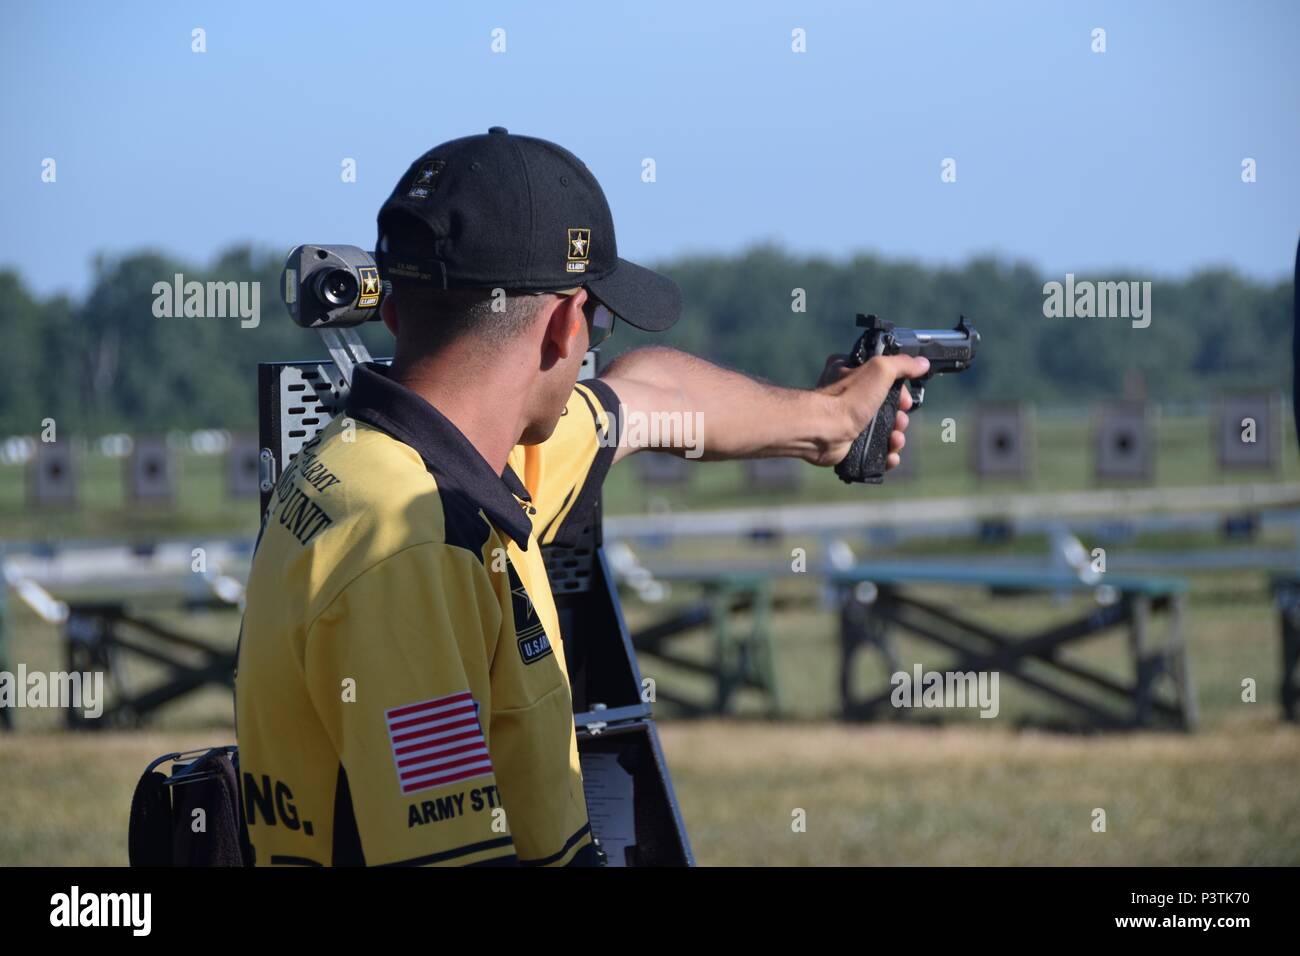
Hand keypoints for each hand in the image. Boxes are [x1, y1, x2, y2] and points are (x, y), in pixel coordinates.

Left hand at [813, 352, 929, 468]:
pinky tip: (890, 456)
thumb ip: (902, 364)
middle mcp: (848, 396)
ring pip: (883, 430)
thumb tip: (922, 363)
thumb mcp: (880, 369)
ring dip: (896, 437)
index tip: (905, 399)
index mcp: (851, 372)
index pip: (883, 378)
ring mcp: (849, 421)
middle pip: (887, 407)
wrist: (823, 431)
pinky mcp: (849, 444)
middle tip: (900, 421)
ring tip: (895, 440)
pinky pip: (874, 450)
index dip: (899, 390)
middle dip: (900, 417)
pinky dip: (886, 454)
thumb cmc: (848, 397)